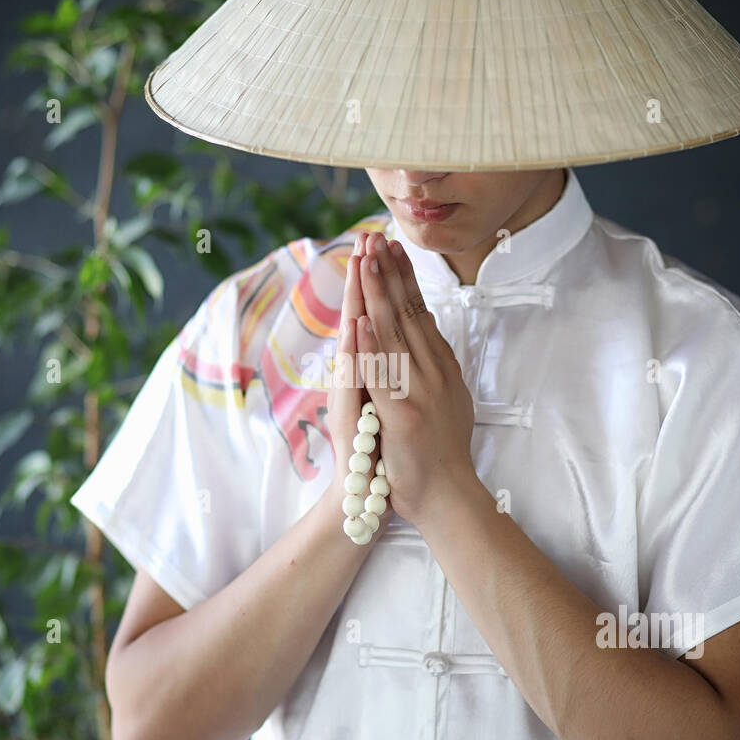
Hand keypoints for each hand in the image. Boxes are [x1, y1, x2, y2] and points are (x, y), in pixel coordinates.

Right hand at [325, 232, 381, 514]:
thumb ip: (387, 372)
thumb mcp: (390, 406)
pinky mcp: (349, 418)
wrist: (366, 501)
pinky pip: (354, 379)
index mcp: (370, 373)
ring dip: (358, 301)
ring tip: (360, 265)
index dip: (379, 283)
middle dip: (367, 278)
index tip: (382, 246)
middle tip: (367, 239)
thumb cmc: (384, 456)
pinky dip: (355, 352)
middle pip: (362, 319)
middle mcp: (356, 379)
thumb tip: (390, 341)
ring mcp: (350, 396)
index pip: (375, 318)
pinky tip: (354, 327)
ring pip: (356, 341)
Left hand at [354, 232, 475, 525]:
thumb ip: (433, 369)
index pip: (421, 312)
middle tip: (378, 236)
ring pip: (395, 334)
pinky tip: (362, 319)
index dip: (406, 278)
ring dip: (378, 295)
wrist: (445, 497)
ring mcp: (418, 392)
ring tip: (366, 261)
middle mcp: (432, 372)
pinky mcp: (403, 415)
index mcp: (440, 367)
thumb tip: (426, 339)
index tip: (394, 247)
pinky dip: (372, 345)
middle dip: (390, 272)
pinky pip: (384, 375)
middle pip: (408, 313)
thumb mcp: (444, 400)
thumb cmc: (438, 453)